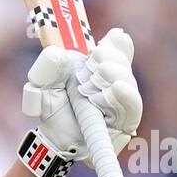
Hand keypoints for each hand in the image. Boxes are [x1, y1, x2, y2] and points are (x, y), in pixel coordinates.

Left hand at [22, 27, 142, 164]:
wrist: (51, 139)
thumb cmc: (52, 109)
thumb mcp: (44, 84)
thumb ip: (48, 66)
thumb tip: (58, 53)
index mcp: (100, 71)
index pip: (118, 52)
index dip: (117, 45)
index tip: (110, 37)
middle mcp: (114, 86)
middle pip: (124, 67)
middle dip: (113, 59)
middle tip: (95, 59)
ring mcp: (121, 105)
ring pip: (129, 85)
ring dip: (116, 75)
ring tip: (99, 72)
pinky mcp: (124, 125)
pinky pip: (132, 109)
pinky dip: (126, 96)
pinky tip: (117, 88)